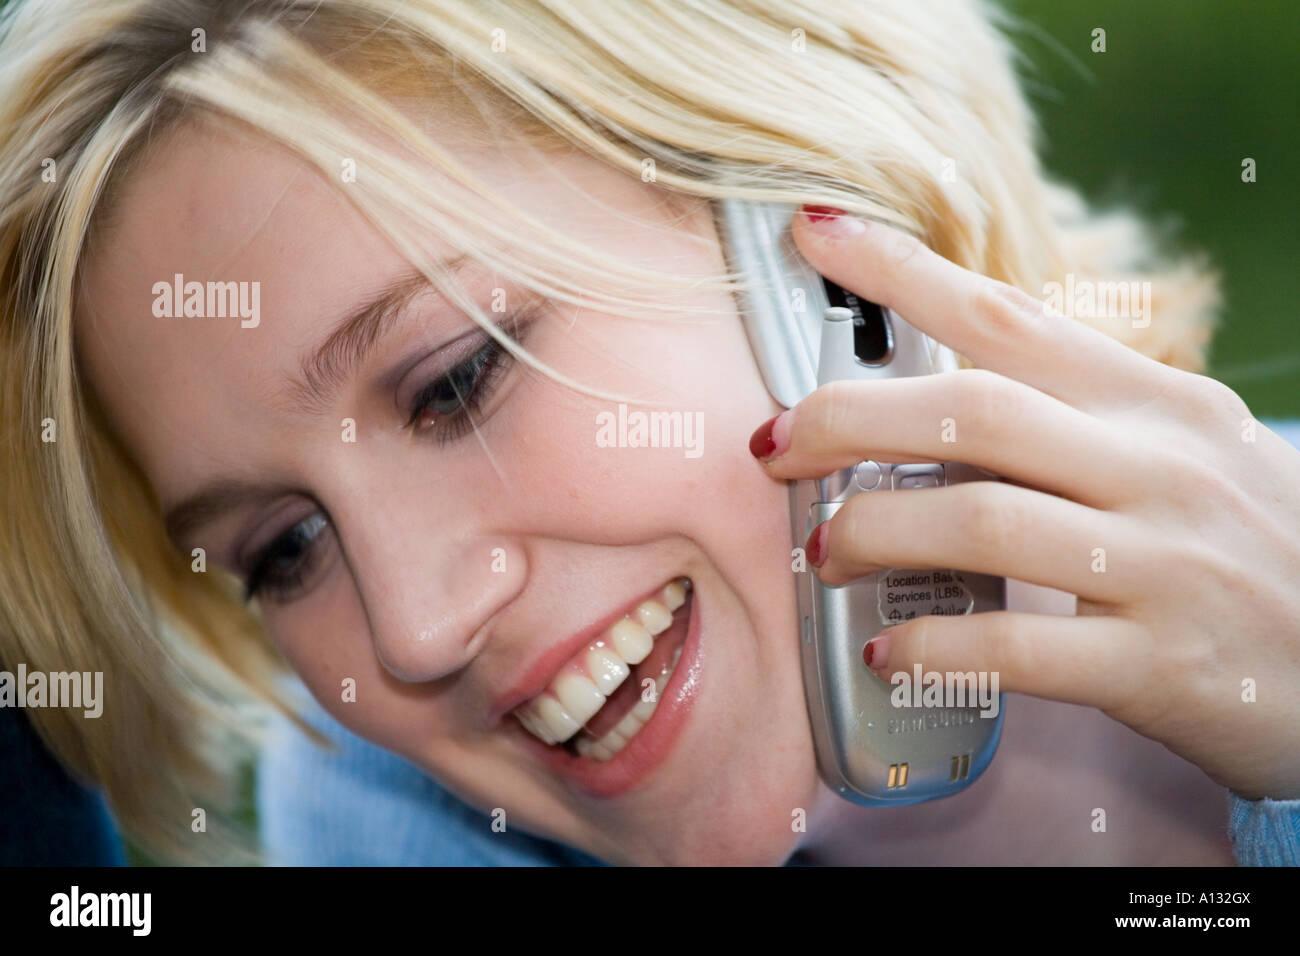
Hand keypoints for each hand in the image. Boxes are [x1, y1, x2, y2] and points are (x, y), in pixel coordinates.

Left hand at [749, 207, 1299, 800]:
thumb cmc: (1250, 552)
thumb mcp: (1184, 456)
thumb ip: (1079, 419)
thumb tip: (940, 398)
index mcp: (1155, 405)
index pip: (1009, 316)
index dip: (901, 272)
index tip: (815, 233)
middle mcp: (1158, 469)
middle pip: (970, 411)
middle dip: (847, 418)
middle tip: (775, 443)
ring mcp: (1162, 568)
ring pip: (979, 521)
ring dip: (873, 529)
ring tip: (824, 550)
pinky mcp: (1158, 666)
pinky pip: (1015, 648)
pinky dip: (931, 647)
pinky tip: (887, 649)